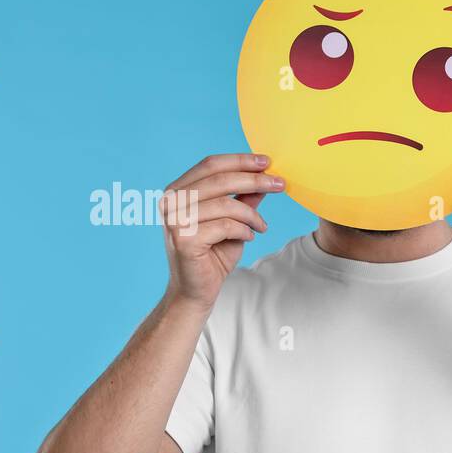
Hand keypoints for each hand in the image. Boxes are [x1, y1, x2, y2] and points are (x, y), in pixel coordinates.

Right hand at [159, 153, 283, 310]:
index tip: (267, 162)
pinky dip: (244, 230)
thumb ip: (243, 198)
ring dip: (251, 215)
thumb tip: (265, 175)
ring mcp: (174, 220)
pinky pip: (225, 225)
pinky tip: (249, 238)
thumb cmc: (213, 254)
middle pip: (219, 180)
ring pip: (225, 204)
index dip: (240, 161)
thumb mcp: (232, 221)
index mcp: (177, 190)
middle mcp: (170, 201)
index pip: (210, 165)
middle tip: (280, 184)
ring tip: (262, 226)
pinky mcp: (184, 239)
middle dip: (254, 180)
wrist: (196, 291)